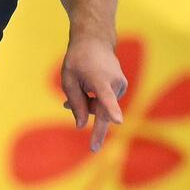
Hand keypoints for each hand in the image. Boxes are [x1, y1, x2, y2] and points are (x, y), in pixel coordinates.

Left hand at [60, 35, 127, 152]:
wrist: (95, 41)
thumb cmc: (78, 59)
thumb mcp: (68, 79)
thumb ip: (76, 103)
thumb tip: (82, 126)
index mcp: (100, 81)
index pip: (106, 98)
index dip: (111, 111)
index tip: (118, 121)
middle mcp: (115, 84)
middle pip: (102, 112)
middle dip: (87, 116)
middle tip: (95, 149)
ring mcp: (120, 86)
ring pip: (102, 107)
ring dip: (88, 105)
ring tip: (75, 94)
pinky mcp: (121, 87)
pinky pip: (105, 102)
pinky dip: (94, 101)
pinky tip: (85, 92)